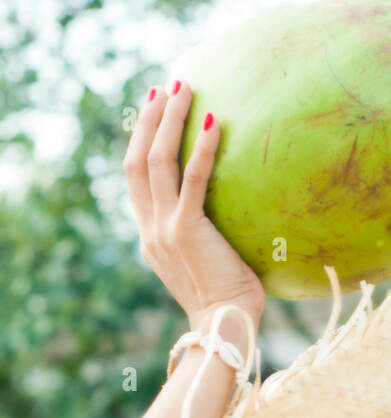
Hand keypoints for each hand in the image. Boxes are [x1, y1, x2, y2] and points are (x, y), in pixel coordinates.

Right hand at [123, 81, 265, 334]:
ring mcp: (164, 229)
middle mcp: (151, 229)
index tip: (153, 113)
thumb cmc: (228, 304)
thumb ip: (202, 240)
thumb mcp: (206, 266)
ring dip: (170, 120)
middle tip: (164, 89)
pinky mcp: (186, 231)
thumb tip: (226, 219)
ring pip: (157, 161)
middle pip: (138, 161)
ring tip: (184, 89)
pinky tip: (214, 121)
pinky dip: (201, 147)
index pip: (136, 179)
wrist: (224, 328)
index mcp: (150, 237)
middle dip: (150, 120)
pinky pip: (193, 179)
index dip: (141, 142)